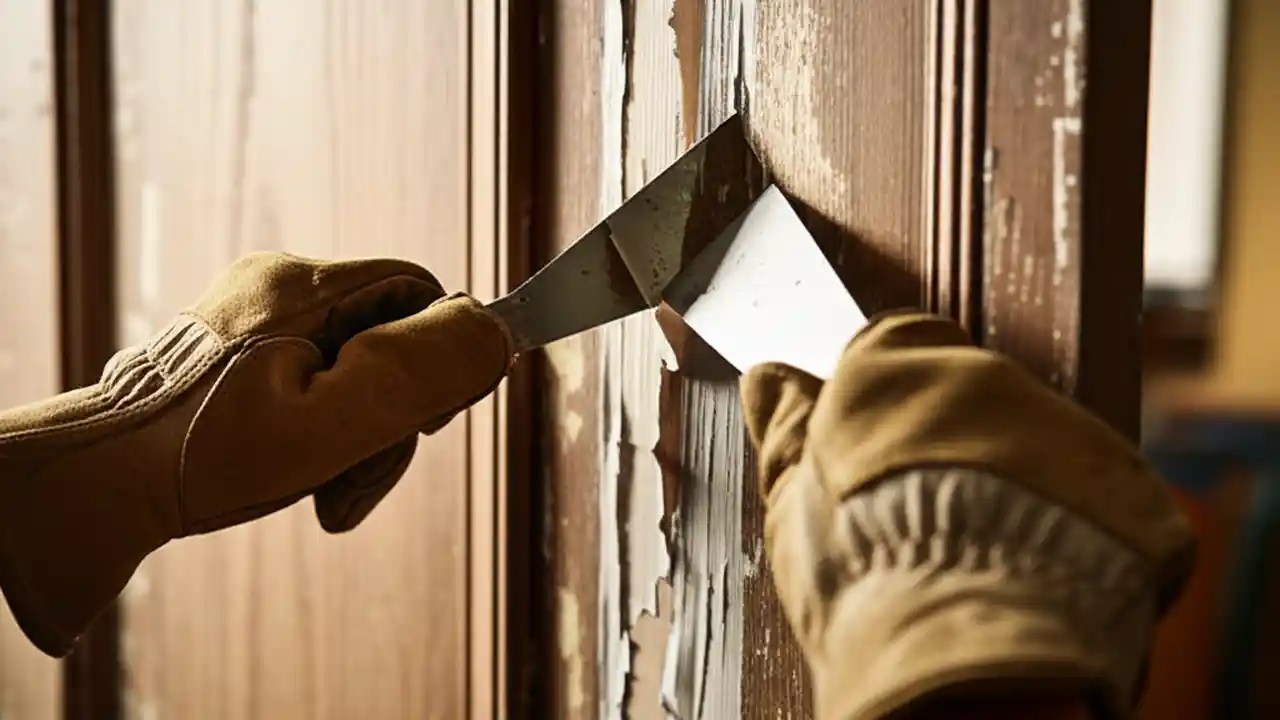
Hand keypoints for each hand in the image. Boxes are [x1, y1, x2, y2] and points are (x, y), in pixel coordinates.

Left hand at [0, 252, 511, 656]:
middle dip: (392, 407)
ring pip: (351, 360)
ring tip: (331, 492)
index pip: (419, 291)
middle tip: (364, 469)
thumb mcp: (335, 424)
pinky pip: (310, 372)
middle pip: (386, 331)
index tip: (427, 420)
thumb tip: (494, 329)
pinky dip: (321, 424)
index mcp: (305, 287)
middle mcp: (277, 282)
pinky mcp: (235, 342)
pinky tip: (304, 472)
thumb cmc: (215, 457)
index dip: (440, 353)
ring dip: (357, 430)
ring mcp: (251, 311)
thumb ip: (418, 372)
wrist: (105, 482)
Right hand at [740, 312, 1193, 719]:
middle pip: (973, 397)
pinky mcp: (1131, 487)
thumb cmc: (863, 569)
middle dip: (956, 445)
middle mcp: (985, 377)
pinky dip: (1080, 533)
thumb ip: (785, 427)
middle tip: (928, 516)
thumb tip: (768, 378)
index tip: (880, 454)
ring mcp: (1065, 426)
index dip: (886, 405)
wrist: (962, 639)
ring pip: (1038, 445)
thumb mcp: (793, 496)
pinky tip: (1039, 576)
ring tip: (985, 556)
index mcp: (893, 368)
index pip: (896, 349)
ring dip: (1020, 485)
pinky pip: (1104, 502)